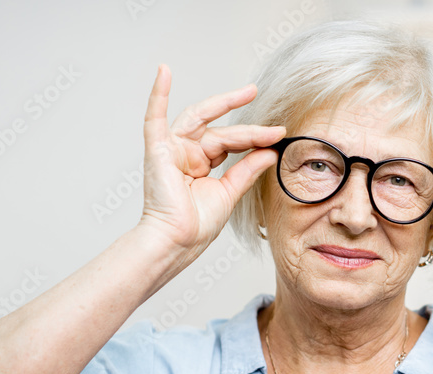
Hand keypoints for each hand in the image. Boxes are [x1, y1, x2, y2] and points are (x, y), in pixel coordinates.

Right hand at [138, 64, 285, 252]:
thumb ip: (247, 170)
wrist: (178, 242)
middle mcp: (186, 154)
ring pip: (201, 120)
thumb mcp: (230, 193)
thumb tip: (269, 152)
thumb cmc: (196, 225)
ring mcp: (171, 150)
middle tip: (267, 108)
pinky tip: (164, 72)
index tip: (279, 134)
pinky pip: (154, 118)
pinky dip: (157, 94)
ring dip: (223, 104)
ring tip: (248, 92)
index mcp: (201, 165)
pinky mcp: (157, 150)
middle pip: (220, 130)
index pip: (232, 143)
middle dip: (247, 122)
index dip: (255, 138)